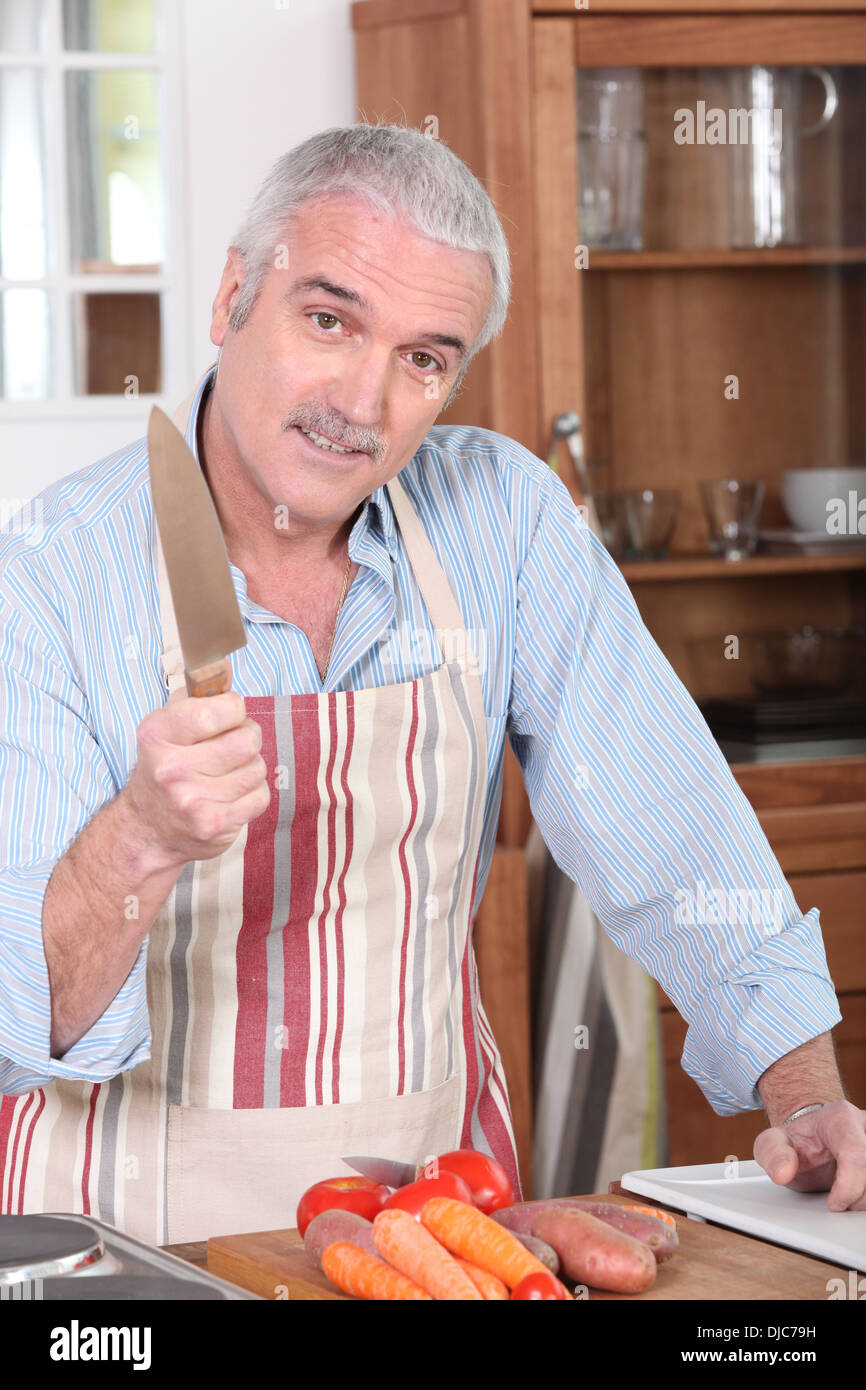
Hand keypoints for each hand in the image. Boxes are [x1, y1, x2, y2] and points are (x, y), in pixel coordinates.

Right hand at [123, 685, 270, 869]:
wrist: (148, 828)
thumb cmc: (166, 765)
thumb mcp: (169, 723)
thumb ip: (197, 693)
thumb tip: (223, 665)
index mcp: (157, 736)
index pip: (214, 711)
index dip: (233, 708)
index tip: (229, 712)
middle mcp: (171, 770)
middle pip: (246, 740)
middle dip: (247, 737)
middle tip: (232, 744)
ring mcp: (193, 801)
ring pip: (257, 768)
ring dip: (249, 767)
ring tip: (227, 772)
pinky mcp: (215, 826)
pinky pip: (261, 796)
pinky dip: (252, 793)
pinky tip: (230, 795)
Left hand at [753, 1099, 865, 1210]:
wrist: (813, 1138)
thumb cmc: (799, 1141)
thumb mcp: (773, 1143)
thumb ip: (773, 1154)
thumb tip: (783, 1172)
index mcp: (840, 1117)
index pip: (857, 1155)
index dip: (850, 1186)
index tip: (835, 1204)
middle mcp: (865, 1125)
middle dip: (859, 1195)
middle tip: (838, 1200)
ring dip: (865, 1197)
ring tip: (845, 1194)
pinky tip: (856, 1194)